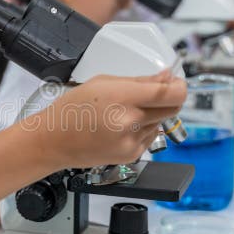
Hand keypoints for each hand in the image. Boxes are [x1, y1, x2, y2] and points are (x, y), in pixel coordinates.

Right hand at [0, 71, 185, 217]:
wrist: (54, 141)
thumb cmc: (71, 110)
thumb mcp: (103, 82)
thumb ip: (138, 81)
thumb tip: (165, 78)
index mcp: (123, 98)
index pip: (170, 93)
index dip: (179, 86)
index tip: (177, 82)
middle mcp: (130, 122)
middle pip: (173, 109)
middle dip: (170, 99)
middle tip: (158, 93)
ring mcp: (132, 141)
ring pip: (161, 123)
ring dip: (153, 114)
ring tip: (126, 111)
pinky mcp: (131, 155)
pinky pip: (149, 137)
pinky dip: (142, 129)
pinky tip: (122, 126)